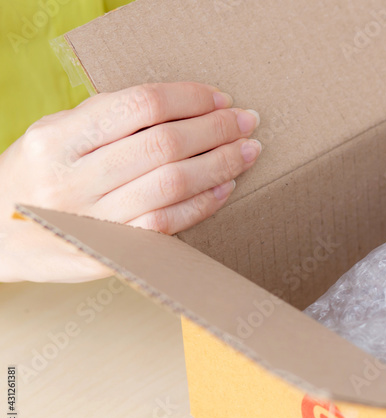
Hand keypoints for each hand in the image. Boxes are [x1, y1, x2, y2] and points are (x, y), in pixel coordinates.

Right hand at [0, 82, 260, 282]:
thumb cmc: (39, 176)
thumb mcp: (56, 135)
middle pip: (163, 144)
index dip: (189, 98)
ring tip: (246, 152)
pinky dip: (203, 203)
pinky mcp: (107, 253)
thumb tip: (185, 106)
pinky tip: (225, 187)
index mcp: (57, 139)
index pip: (139, 105)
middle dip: (216, 129)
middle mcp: (70, 178)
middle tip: (247, 122)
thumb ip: (108, 121)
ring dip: (220, 164)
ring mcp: (89, 219)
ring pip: (172, 184)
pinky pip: (168, 224)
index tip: (220, 99)